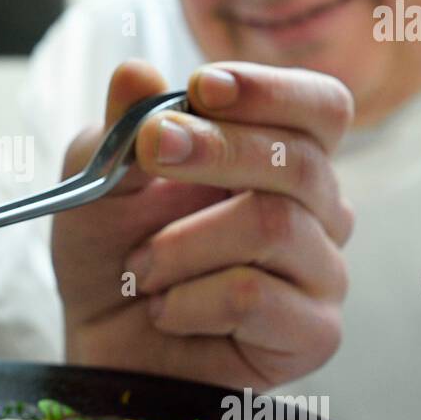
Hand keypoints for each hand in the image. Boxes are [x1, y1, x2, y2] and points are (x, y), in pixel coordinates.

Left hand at [52, 59, 353, 388]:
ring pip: (273, 226)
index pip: (320, 106)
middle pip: (300, 160)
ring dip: (181, 243)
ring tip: (140, 269)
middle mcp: (319, 210)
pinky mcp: (313, 335)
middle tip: (149, 152)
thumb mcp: (99, 180)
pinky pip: (254, 295)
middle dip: (215, 150)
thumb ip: (120, 128)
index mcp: (284, 157)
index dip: (269, 91)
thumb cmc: (113, 253)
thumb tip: (136, 74)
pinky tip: (166, 312)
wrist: (101, 345)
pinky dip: (188, 299)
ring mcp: (322, 273)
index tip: (202, 87)